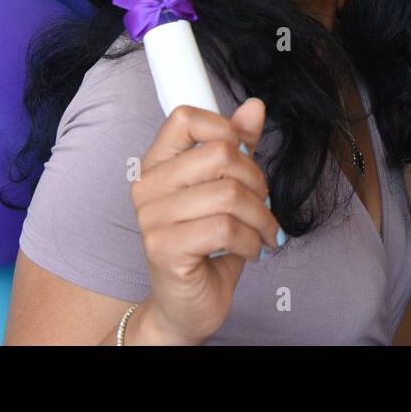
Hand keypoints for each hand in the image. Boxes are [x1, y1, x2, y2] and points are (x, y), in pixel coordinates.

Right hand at [128, 100, 280, 344]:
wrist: (189, 305)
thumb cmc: (210, 245)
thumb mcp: (229, 190)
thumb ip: (238, 148)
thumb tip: (255, 106)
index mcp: (158, 164)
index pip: (185, 117)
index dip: (225, 129)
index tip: (244, 156)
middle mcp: (147, 186)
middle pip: (220, 153)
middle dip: (257, 181)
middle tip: (263, 206)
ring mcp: (152, 217)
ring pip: (230, 194)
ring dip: (261, 217)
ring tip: (263, 233)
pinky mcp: (164, 247)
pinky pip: (226, 229)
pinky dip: (252, 241)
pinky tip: (250, 251)